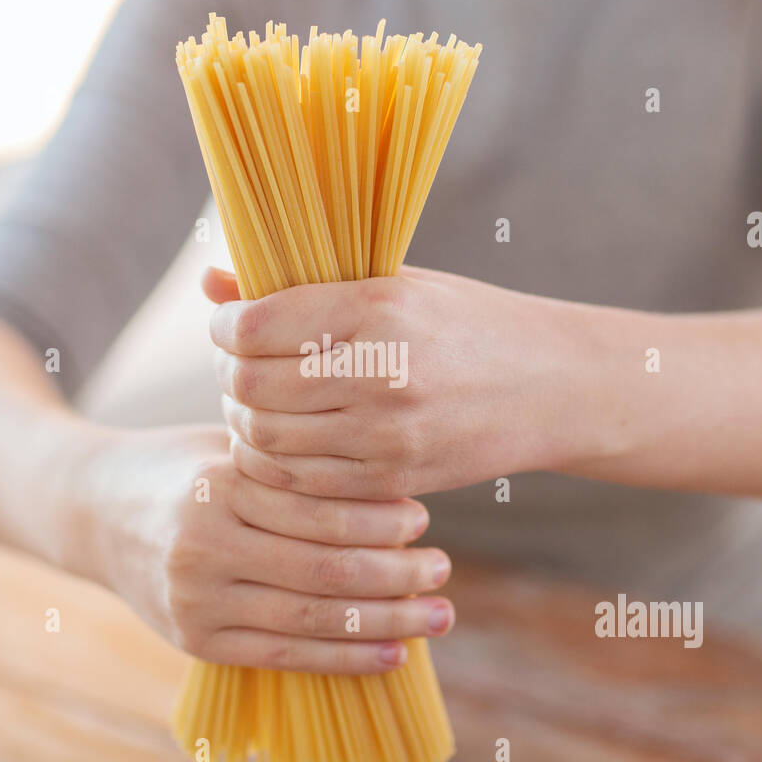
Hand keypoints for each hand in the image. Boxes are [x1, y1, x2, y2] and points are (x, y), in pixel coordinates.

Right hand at [62, 424, 453, 674]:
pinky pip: (284, 655)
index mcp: (217, 484)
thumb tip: (396, 491)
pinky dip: (344, 658)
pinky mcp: (194, 641)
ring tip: (437, 617)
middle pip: (323, 570)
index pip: (318, 511)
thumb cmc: (183, 469)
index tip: (422, 519)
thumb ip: (295, 469)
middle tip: (443, 572)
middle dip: (396, 577)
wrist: (93, 511)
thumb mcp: (230, 447)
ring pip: (311, 619)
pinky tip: (391, 654)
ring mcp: (195, 600)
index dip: (378, 519)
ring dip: (386, 623)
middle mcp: (202, 545)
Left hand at [203, 265, 572, 499]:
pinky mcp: (394, 478)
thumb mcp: (393, 283)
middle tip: (235, 364)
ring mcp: (387, 434)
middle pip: (250, 386)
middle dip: (226, 374)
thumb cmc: (466, 323)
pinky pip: (300, 482)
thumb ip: (301, 284)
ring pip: (266, 438)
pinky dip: (274, 462)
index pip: (253, 326)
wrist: (552, 387)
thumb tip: (210, 279)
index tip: (227, 322)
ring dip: (244, 420)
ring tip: (256, 401)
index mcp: (377, 308)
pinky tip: (283, 439)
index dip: (222, 326)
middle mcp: (379, 372)